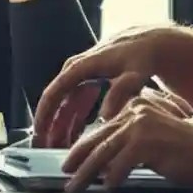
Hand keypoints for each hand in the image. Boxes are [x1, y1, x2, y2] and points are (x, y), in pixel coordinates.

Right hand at [33, 26, 174, 147]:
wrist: (152, 42)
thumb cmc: (141, 56)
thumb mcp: (134, 74)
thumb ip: (120, 94)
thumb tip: (104, 118)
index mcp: (81, 67)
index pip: (54, 93)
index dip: (45, 115)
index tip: (39, 135)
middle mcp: (76, 70)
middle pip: (57, 102)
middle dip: (51, 126)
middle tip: (47, 149)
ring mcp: (83, 77)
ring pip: (67, 105)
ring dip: (63, 126)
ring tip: (60, 148)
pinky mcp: (92, 82)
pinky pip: (78, 104)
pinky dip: (76, 120)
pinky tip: (77, 137)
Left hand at [60, 94, 192, 192]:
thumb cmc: (188, 153)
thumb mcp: (154, 140)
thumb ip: (131, 141)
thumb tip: (104, 158)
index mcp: (137, 105)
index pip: (103, 128)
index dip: (85, 146)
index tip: (73, 161)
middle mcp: (136, 110)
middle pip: (98, 138)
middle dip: (78, 160)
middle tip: (65, 174)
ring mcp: (140, 124)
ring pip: (103, 153)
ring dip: (86, 174)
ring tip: (74, 187)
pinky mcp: (146, 142)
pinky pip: (120, 165)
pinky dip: (112, 179)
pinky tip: (107, 189)